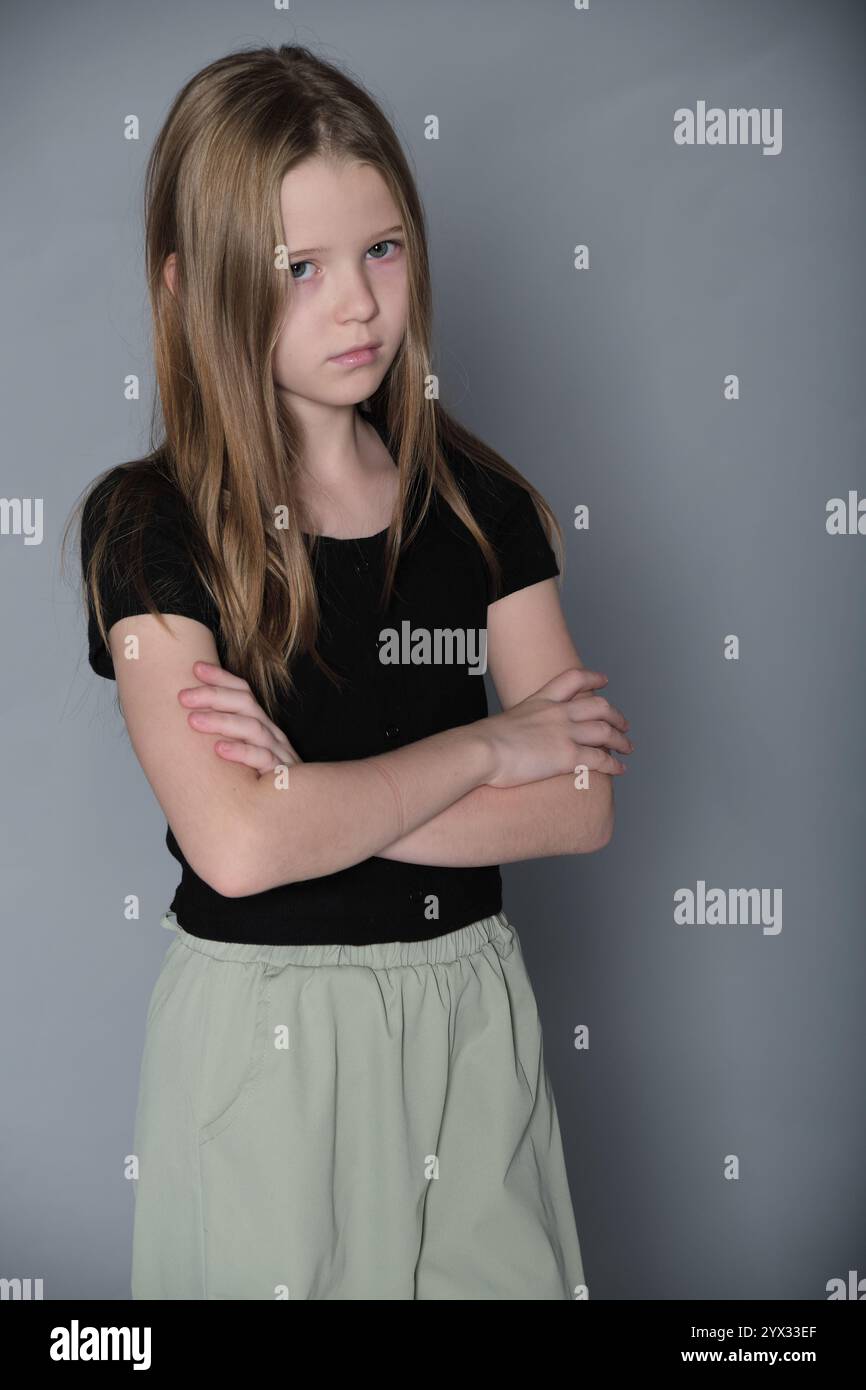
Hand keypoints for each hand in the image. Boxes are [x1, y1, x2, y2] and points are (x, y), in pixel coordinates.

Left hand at [177, 661, 301, 775]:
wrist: (294, 817)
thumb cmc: (258, 785)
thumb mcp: (242, 756)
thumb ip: (223, 738)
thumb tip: (187, 721)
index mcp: (261, 726)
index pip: (243, 692)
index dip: (221, 678)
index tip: (195, 667)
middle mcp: (271, 735)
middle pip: (246, 704)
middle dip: (214, 696)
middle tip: (183, 696)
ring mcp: (279, 754)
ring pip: (253, 728)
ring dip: (222, 721)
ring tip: (193, 721)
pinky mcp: (282, 776)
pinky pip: (263, 760)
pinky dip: (241, 752)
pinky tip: (219, 750)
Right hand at [482, 667, 633, 787]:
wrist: (481, 750)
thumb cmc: (482, 743)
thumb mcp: (503, 723)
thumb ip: (517, 728)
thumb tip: (511, 741)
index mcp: (541, 700)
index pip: (573, 679)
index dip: (592, 678)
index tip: (604, 681)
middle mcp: (557, 713)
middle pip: (598, 706)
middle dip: (615, 715)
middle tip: (624, 723)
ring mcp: (565, 733)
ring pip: (605, 732)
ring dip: (620, 740)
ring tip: (627, 747)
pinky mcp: (568, 756)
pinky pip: (600, 759)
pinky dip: (614, 764)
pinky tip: (620, 769)